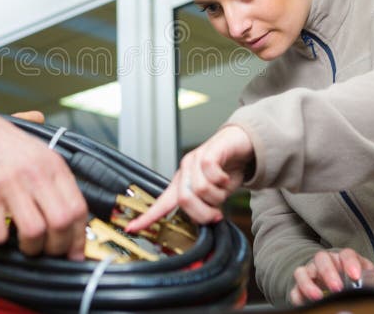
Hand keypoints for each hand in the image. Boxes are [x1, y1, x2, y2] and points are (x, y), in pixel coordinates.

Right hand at [0, 109, 86, 259]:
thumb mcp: (36, 145)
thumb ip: (53, 169)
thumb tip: (68, 196)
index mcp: (53, 165)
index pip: (78, 208)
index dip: (78, 236)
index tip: (74, 251)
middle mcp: (36, 173)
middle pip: (61, 223)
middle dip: (57, 247)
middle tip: (47, 251)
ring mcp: (11, 183)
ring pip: (34, 232)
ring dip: (30, 247)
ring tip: (23, 244)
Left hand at [126, 125, 252, 231]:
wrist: (242, 145)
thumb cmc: (227, 170)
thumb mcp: (215, 194)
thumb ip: (207, 206)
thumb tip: (206, 221)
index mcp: (182, 183)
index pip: (162, 203)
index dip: (147, 217)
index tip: (131, 228)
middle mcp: (185, 171)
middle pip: (184, 199)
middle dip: (203, 212)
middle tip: (216, 212)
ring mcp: (195, 159)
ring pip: (200, 188)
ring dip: (218, 195)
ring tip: (223, 189)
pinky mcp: (209, 151)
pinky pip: (211, 171)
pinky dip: (222, 179)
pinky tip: (226, 177)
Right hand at [289, 249, 373, 304]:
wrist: (333, 282)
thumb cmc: (354, 280)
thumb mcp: (370, 279)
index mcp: (344, 259)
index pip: (345, 254)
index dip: (349, 263)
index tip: (356, 275)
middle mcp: (325, 263)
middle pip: (322, 259)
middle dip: (328, 272)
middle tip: (337, 288)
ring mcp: (311, 274)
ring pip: (303, 271)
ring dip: (308, 283)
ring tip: (317, 297)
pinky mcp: (300, 287)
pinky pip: (294, 288)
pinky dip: (297, 295)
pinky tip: (305, 303)